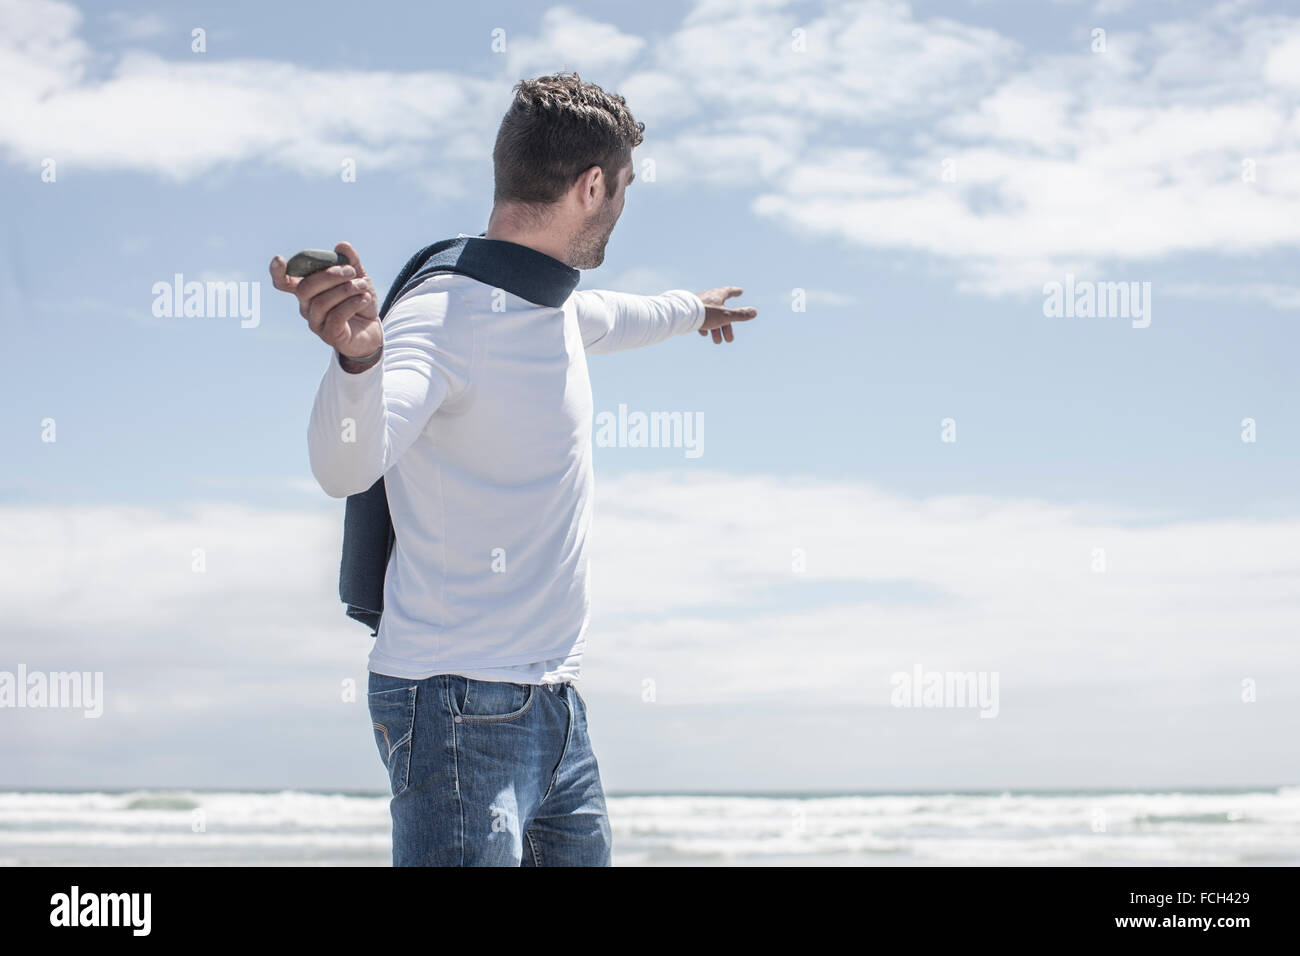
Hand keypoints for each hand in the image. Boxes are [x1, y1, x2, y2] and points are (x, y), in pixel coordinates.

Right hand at [269, 241, 381, 359]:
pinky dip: (352, 304)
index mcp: (308, 290)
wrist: (373, 329)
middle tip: (351, 271)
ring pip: (321, 302)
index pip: (284, 283)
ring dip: (345, 289)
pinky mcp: (331, 336)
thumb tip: (342, 245)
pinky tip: (364, 299)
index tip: (279, 259)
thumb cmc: (360, 302)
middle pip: (305, 288)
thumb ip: (351, 262)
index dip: (277, 272)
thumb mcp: (359, 278)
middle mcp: (307, 307)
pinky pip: (336, 317)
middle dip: (329, 275)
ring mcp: (317, 323)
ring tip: (362, 286)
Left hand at [695, 286, 756, 343]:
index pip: (729, 291)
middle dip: (727, 326)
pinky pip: (700, 319)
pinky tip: (704, 334)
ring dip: (716, 330)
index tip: (740, 291)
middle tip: (729, 340)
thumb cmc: (704, 314)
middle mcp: (708, 298)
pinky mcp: (690, 312)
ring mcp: (698, 304)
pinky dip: (705, 326)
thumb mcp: (725, 316)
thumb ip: (740, 315)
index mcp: (717, 295)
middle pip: (722, 312)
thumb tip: (755, 312)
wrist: (682, 315)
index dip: (735, 292)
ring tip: (717, 342)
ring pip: (711, 317)